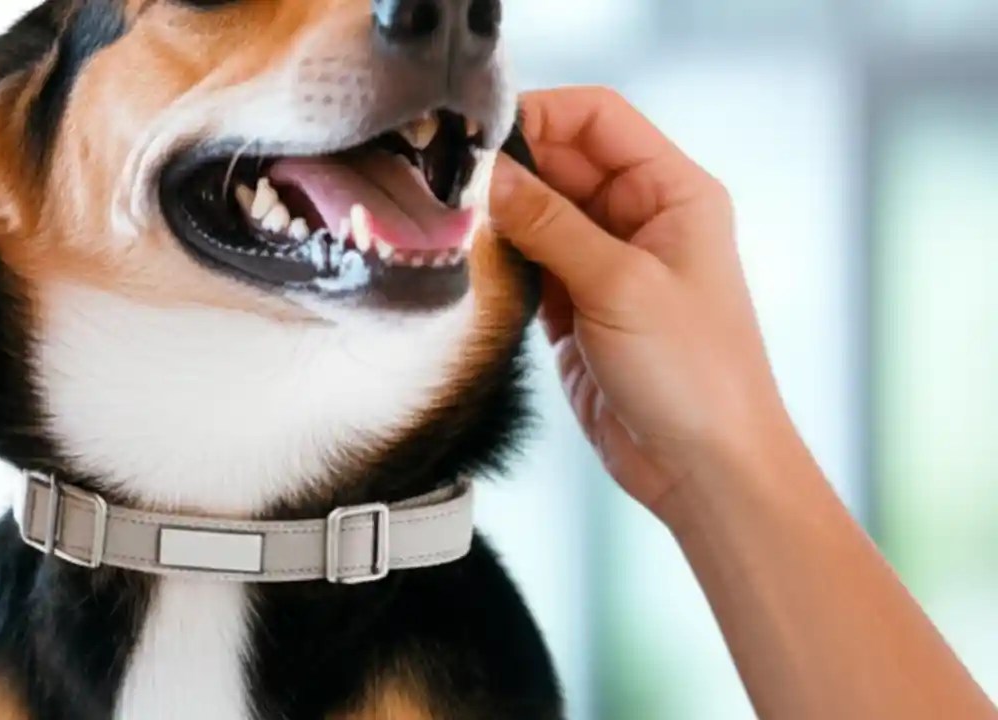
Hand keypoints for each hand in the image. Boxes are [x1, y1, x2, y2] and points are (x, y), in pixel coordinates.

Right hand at [491, 88, 793, 519]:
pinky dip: (499, 263)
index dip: (540, 115)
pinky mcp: (576, 309)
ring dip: (498, 220)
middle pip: (560, 164)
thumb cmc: (694, 374)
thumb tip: (487, 175)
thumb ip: (550, 224)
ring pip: (537, 215)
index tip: (481, 136)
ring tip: (454, 228)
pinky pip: (528, 264)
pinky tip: (471, 267)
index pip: (598, 118)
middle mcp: (640, 219)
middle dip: (508, 171)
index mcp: (673, 193)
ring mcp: (605, 265)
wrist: (704, 467)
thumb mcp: (619, 286)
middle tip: (453, 188)